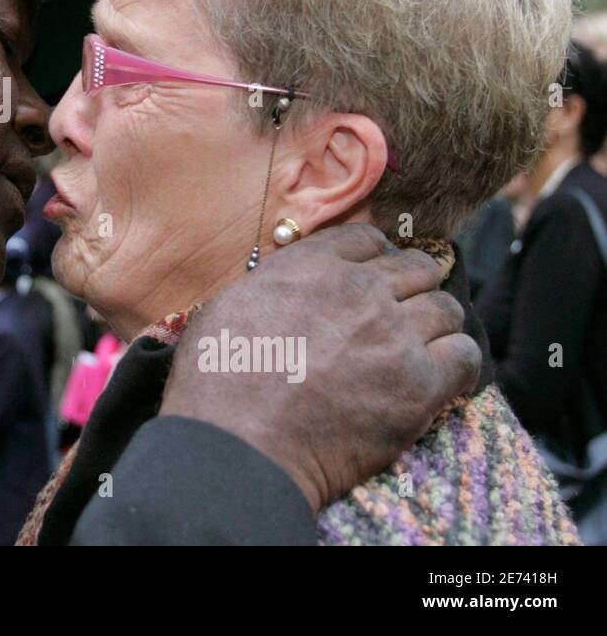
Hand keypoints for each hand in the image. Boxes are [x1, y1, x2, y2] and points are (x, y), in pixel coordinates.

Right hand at [160, 223, 478, 513]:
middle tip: (398, 315)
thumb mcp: (230, 304)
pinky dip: (456, 364)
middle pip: (417, 267)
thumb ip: (275, 283)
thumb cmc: (218, 381)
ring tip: (418, 349)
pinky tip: (438, 379)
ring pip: (447, 308)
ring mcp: (394, 336)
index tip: (372, 280)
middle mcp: (360, 290)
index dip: (374, 259)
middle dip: (411, 287)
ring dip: (434, 325)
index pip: (368, 239)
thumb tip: (294, 285)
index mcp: (311, 266)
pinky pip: (465, 357)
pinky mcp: (419, 386)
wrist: (239, 445)